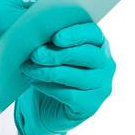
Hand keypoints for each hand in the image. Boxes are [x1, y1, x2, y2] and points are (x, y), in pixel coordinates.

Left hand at [14, 20, 114, 134]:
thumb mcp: (48, 50)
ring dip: (50, 72)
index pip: (93, 33)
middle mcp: (105, 64)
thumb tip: (34, 28)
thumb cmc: (47, 71)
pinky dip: (49, 87)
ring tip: (29, 69)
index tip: (56, 38)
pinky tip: (34, 82)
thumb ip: (49, 38)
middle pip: (88, 55)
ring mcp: (102, 86)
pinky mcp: (91, 105)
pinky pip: (71, 95)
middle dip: (59, 54)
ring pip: (78, 76)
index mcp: (98, 44)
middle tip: (35, 55)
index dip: (76, 34)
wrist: (41, 106)